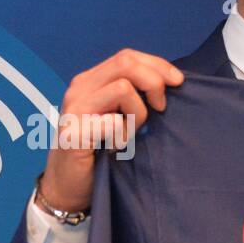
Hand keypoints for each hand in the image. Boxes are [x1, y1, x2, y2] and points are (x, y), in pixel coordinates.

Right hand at [39, 49, 183, 211]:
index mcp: (90, 81)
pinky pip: (113, 122)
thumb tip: (169, 81)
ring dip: (137, 114)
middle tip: (160, 108)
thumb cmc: (97, 152)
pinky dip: (123, 136)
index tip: (177, 82)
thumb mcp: (116, 115)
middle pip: (125, 63)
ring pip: (123, 88)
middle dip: (153, 81)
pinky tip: (115, 148)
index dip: (157, 65)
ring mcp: (74, 109)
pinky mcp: (74, 133)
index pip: (128, 56)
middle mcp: (79, 89)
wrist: (66, 186)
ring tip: (127, 135)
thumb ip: (132, 95)